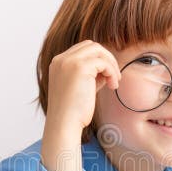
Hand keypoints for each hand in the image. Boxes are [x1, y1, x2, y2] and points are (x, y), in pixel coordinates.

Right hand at [40, 40, 120, 170]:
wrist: (64, 124)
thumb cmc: (72, 112)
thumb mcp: (79, 87)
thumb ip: (89, 74)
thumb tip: (106, 67)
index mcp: (57, 63)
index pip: (82, 50)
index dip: (97, 60)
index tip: (105, 76)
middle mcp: (61, 59)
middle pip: (91, 45)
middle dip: (106, 59)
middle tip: (113, 77)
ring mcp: (69, 61)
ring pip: (98, 50)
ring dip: (110, 64)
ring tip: (114, 82)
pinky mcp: (80, 67)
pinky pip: (103, 62)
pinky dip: (112, 72)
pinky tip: (112, 86)